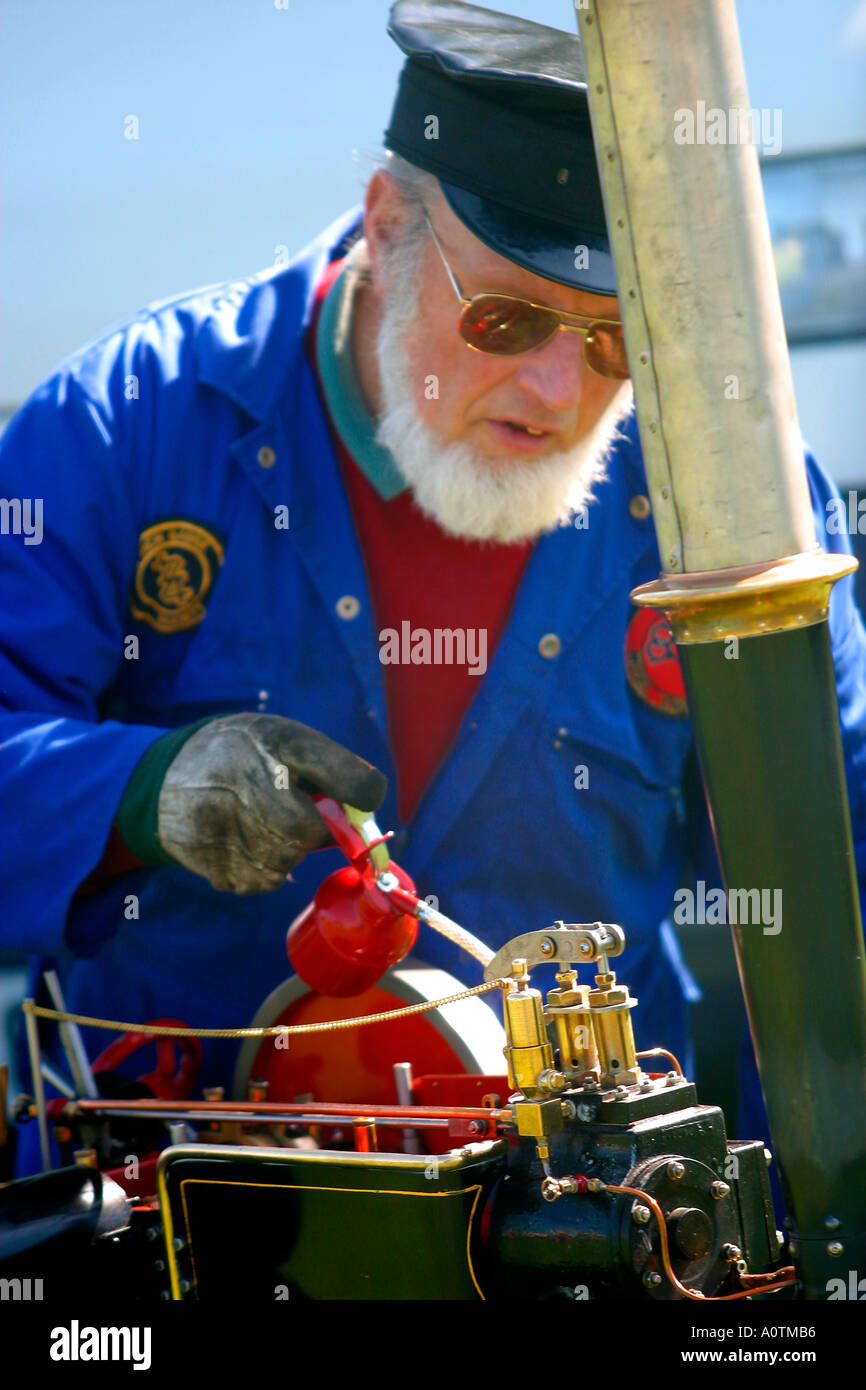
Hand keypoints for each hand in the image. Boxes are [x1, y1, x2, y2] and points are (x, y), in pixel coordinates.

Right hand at [156, 714, 385, 892]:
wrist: (162, 781)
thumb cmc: (242, 756)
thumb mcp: (284, 739)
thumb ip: (332, 768)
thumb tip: (369, 808)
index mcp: (277, 743)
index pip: (346, 778)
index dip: (360, 793)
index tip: (358, 797)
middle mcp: (250, 785)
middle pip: (311, 832)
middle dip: (309, 826)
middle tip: (289, 807)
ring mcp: (230, 832)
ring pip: (290, 861)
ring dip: (286, 848)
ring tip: (256, 818)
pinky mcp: (220, 869)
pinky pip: (266, 880)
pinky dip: (263, 865)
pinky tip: (240, 838)